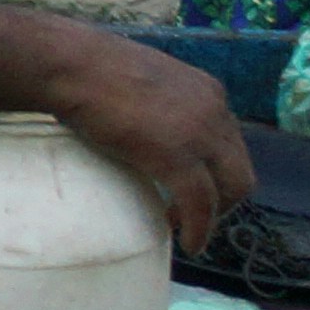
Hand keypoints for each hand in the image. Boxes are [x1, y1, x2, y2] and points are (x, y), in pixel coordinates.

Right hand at [48, 33, 255, 253]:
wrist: (71, 65)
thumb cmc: (88, 66)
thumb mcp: (142, 80)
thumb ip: (155, 100)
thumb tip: (139, 120)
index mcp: (208, 91)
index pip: (228, 139)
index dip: (213, 167)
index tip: (191, 184)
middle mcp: (216, 111)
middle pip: (238, 167)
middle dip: (222, 196)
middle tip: (192, 213)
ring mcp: (200, 135)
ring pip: (230, 188)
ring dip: (213, 214)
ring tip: (186, 228)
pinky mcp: (178, 159)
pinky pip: (201, 203)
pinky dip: (200, 228)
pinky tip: (189, 243)